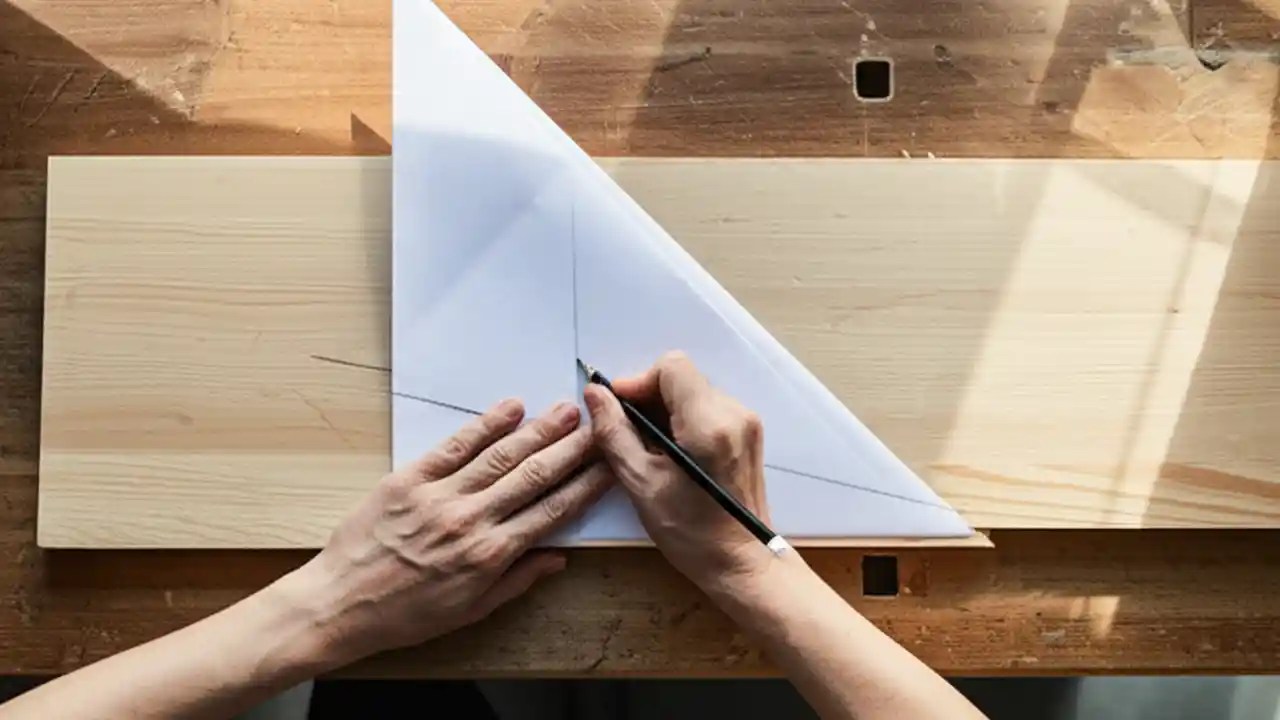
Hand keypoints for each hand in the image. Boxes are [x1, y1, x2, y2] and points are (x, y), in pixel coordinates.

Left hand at [293, 399, 611, 664]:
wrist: (340, 605)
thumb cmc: (404, 615)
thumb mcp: (470, 611)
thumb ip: (517, 581)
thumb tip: (558, 558)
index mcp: (490, 555)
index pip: (553, 512)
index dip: (586, 486)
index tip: (608, 466)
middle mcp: (471, 521)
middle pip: (535, 476)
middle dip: (572, 449)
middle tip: (599, 426)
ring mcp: (440, 497)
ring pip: (501, 456)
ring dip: (538, 431)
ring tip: (566, 411)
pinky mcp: (409, 480)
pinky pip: (455, 447)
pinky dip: (484, 425)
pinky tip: (510, 409)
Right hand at [584, 351, 770, 585]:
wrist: (742, 562)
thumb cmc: (692, 532)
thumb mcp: (641, 483)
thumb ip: (614, 432)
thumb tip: (595, 394)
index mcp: (708, 423)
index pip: (671, 367)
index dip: (638, 382)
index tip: (619, 410)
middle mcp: (734, 414)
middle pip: (682, 378)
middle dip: (650, 399)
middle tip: (630, 434)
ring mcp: (746, 423)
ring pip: (694, 393)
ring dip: (666, 411)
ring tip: (651, 450)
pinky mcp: (748, 435)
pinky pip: (709, 410)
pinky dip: (685, 422)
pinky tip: (673, 455)